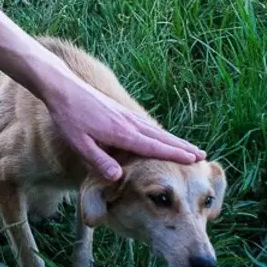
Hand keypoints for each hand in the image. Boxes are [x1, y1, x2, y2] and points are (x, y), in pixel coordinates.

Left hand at [44, 78, 205, 180]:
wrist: (63, 88)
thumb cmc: (68, 117)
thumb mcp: (79, 144)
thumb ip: (99, 161)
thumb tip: (118, 178)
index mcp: (121, 133)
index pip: (153, 147)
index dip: (174, 154)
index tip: (194, 159)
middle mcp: (128, 123)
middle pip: (161, 138)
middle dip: (182, 148)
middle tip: (203, 156)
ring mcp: (126, 115)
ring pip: (156, 131)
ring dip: (174, 140)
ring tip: (190, 148)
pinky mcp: (120, 112)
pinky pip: (146, 125)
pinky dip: (160, 133)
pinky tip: (162, 136)